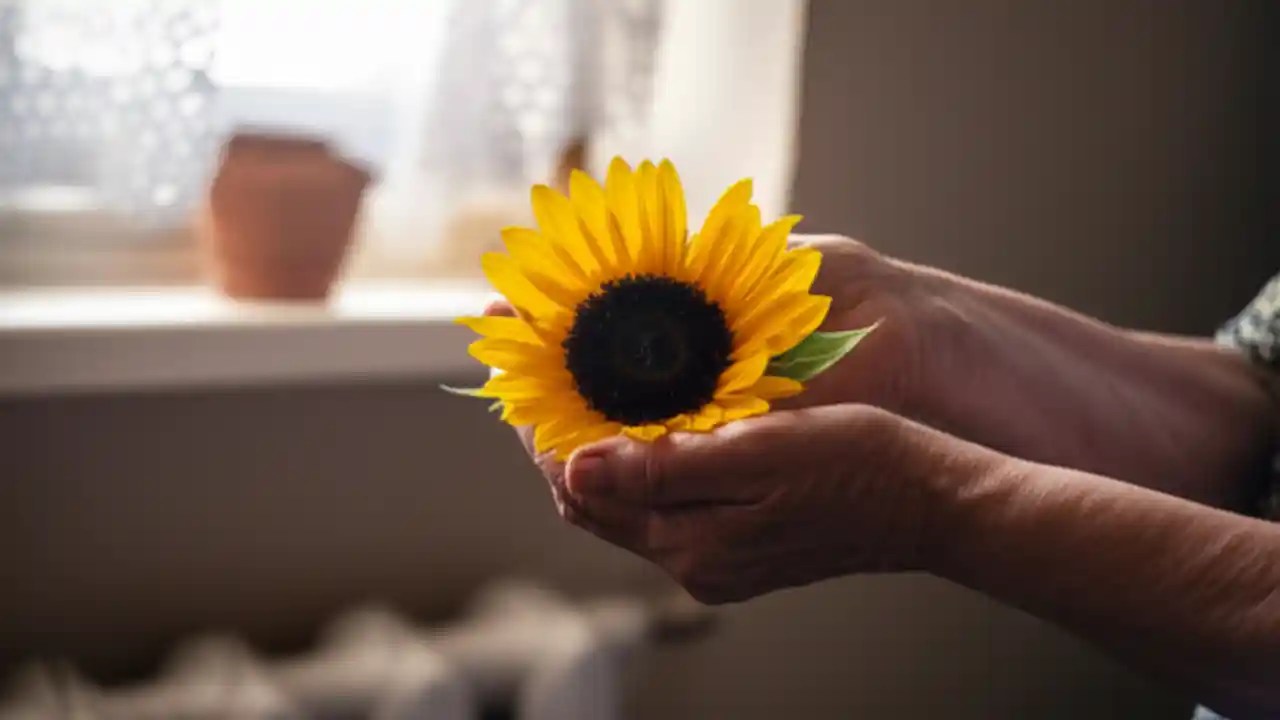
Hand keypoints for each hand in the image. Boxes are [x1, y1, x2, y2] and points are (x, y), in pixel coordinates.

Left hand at [556, 404, 989, 603]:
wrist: (931, 501)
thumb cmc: (859, 466)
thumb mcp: (760, 454)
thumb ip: (664, 470)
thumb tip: (575, 469)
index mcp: (692, 545)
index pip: (582, 491)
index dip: (543, 434)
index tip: (524, 376)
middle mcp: (694, 560)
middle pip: (595, 499)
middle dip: (561, 437)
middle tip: (544, 372)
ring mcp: (716, 554)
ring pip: (626, 498)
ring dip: (598, 446)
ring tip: (584, 383)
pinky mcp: (736, 539)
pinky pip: (663, 498)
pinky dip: (639, 457)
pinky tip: (645, 414)